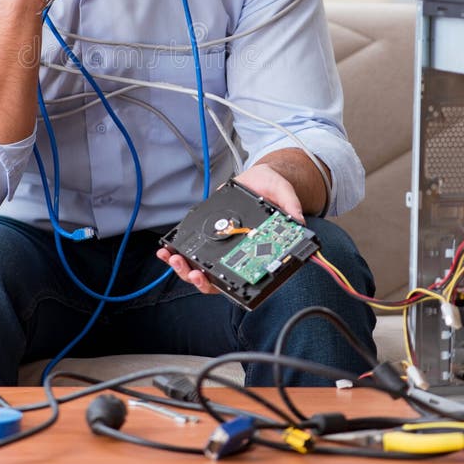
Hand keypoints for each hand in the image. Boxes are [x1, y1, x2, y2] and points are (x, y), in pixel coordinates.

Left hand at [156, 165, 305, 295]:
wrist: (258, 177)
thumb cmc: (271, 189)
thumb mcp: (283, 191)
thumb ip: (290, 204)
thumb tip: (296, 220)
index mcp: (256, 250)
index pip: (244, 275)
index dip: (230, 285)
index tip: (215, 281)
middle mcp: (238, 252)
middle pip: (218, 278)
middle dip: (200, 278)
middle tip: (192, 273)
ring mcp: (222, 245)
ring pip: (203, 267)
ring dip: (185, 268)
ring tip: (173, 260)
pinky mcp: (209, 234)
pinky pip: (192, 248)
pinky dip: (177, 251)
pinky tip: (166, 249)